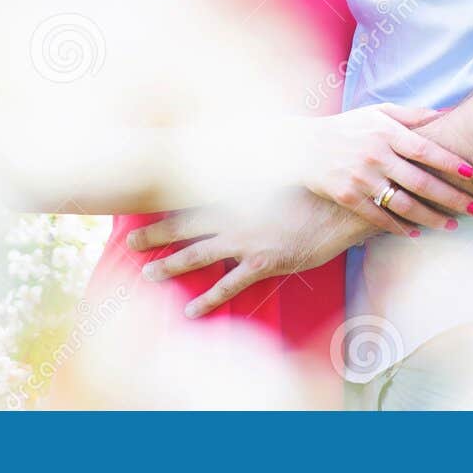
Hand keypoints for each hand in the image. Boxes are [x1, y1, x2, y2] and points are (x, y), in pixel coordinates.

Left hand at [127, 190, 376, 317]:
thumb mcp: (280, 170)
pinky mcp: (264, 263)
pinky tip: (191, 311)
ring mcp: (247, 241)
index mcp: (237, 192)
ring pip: (198, 255)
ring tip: (149, 273)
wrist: (342, 204)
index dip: (167, 203)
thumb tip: (239, 161)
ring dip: (171, 265)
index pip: (191, 198)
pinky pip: (229, 286)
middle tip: (130, 243)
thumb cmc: (312, 186)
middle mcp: (235, 216)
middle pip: (184, 227)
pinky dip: (208, 300)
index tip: (144, 207)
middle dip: (155, 236)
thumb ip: (254, 173)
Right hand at [284, 102, 472, 233]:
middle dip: (451, 197)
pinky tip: (418, 231)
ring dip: (431, 217)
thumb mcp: (378, 113)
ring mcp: (360, 178)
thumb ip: (414, 115)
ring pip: (403, 204)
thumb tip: (450, 112)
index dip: (449, 162)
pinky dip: (400, 227)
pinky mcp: (348, 197)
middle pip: (420, 182)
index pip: (424, 149)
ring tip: (451, 225)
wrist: (305, 147)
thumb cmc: (349, 127)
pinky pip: (379, 217)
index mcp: (385, 132)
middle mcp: (374, 155)